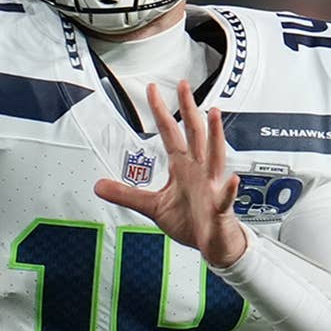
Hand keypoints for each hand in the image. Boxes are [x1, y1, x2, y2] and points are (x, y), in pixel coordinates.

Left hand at [93, 80, 248, 266]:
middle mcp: (199, 171)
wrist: (213, 244)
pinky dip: (228, 189)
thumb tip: (99, 185)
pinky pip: (225, 197)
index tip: (152, 90)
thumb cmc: (191, 221)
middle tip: (184, 85)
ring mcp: (212, 187)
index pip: (170, 133)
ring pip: (214, 156)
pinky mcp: (220, 208)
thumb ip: (127, 194)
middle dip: (188, 110)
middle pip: (194, 134)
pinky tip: (231, 179)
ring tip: (214, 115)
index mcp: (183, 167)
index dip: (161, 112)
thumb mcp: (152, 206)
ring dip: (214, 136)